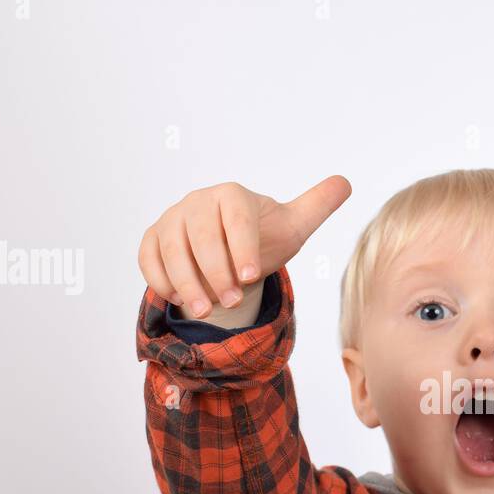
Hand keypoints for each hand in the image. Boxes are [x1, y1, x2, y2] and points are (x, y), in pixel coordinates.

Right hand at [137, 176, 351, 318]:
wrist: (231, 247)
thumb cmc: (263, 236)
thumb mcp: (293, 225)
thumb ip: (317, 206)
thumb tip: (345, 183)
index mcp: (232, 195)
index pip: (235, 217)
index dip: (243, 247)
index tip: (253, 276)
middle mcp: (198, 202)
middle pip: (201, 235)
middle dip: (216, 271)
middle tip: (234, 301)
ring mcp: (172, 219)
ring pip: (171, 249)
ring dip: (187, 282)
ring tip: (206, 310)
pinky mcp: (153, 238)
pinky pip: (148, 257)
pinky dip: (160, 279)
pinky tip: (180, 300)